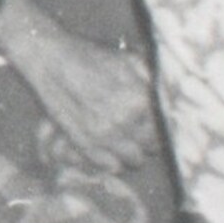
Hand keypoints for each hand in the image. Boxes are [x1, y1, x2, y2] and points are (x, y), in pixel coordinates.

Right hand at [0, 0, 155, 171]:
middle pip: (154, 146)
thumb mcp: (129, 60)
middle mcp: (125, 121)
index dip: (167, 125)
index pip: (167, 126)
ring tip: (129, 138)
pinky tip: (113, 147)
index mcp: (139, 99)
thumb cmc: (91, 56)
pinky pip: (111, 166)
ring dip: (136, 151)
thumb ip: (155, 80)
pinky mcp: (84, 143)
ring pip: (136, 160)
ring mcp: (103, 136)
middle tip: (144, 128)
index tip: (163, 123)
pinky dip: (116, 161)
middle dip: (152, 138)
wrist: (51, 59)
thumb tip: (172, 98)